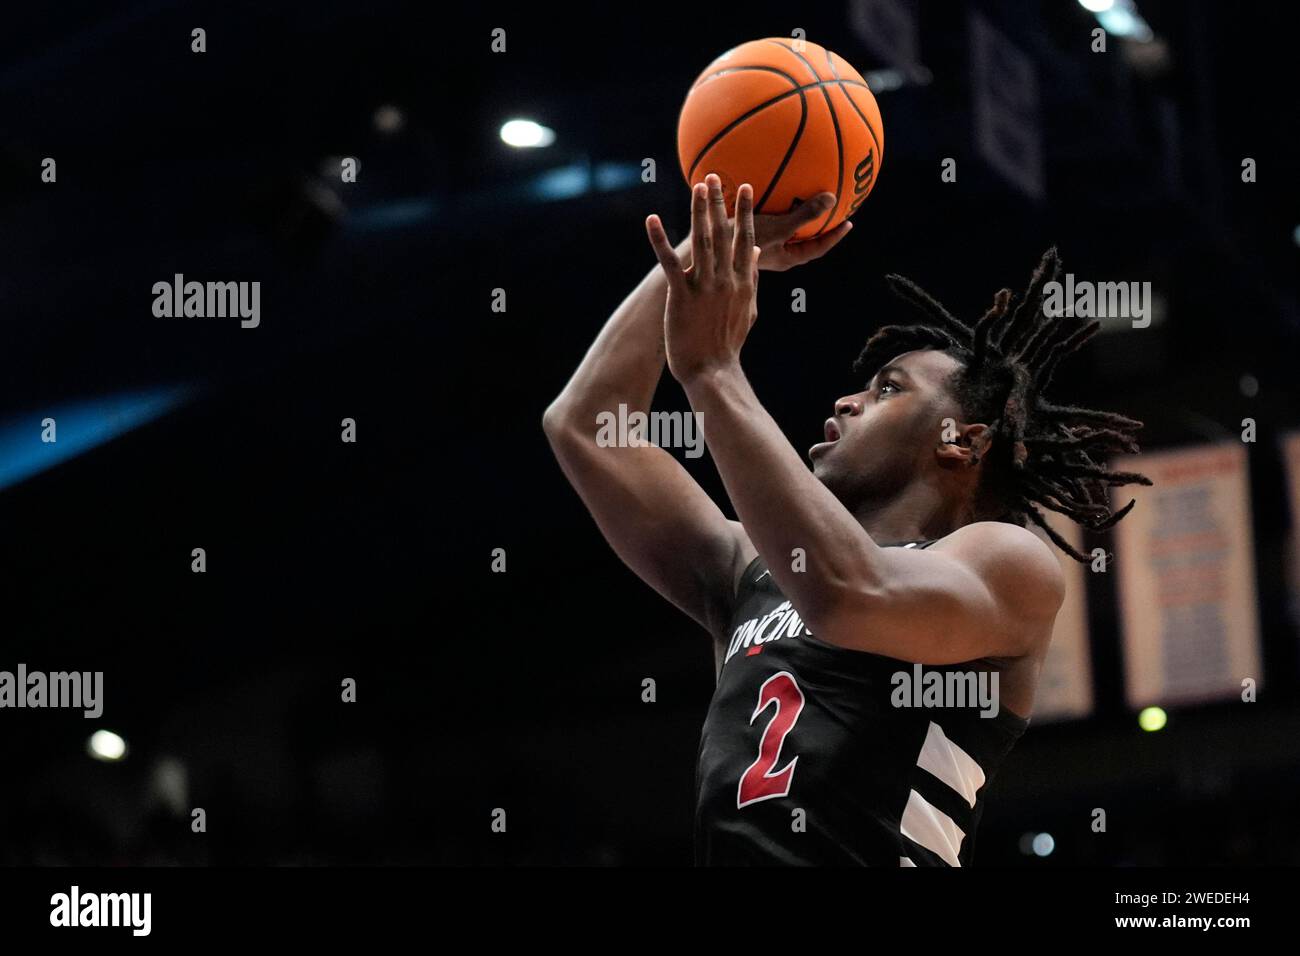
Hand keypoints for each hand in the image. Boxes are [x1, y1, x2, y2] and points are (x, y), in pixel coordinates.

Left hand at [645, 175, 760, 384]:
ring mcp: (704, 286)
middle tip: (717, 176)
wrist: (711, 370)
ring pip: (702, 242)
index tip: (745, 189)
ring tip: (698, 187)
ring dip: (699, 212)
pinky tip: (651, 219)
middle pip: (725, 234)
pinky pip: (668, 262)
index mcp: (742, 283)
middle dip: (721, 203)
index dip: (744, 214)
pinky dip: (659, 239)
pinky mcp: (682, 295)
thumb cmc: (726, 345)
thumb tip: (757, 252)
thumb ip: (752, 281)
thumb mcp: (748, 311)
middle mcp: (726, 280)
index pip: (746, 241)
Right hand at [752, 190, 852, 272]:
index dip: (834, 236)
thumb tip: (831, 200)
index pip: (818, 249)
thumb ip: (804, 216)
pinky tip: (773, 188)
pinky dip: (775, 205)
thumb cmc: (742, 243)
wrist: (705, 248)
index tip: (848, 223)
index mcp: (786, 259)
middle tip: (832, 210)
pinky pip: (769, 218)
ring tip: (805, 197)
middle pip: (804, 239)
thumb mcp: (778, 228)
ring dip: (795, 214)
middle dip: (817, 225)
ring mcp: (763, 245)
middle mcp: (776, 254)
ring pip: (785, 229)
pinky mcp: (749, 233)